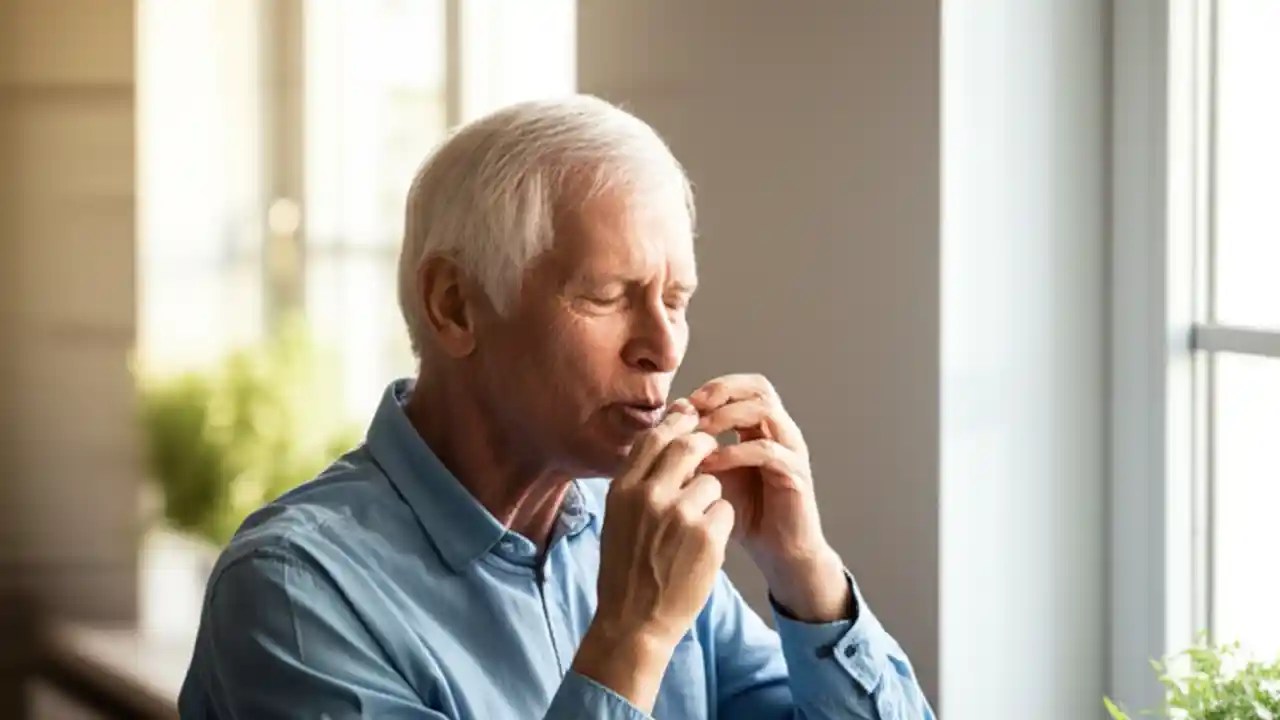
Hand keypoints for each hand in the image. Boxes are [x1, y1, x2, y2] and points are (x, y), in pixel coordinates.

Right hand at [573, 405, 734, 710]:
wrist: (634, 622)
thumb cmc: (626, 571)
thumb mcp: (618, 518)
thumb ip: (639, 482)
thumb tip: (664, 441)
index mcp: (623, 490)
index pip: (653, 437)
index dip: (676, 422)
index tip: (689, 417)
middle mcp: (649, 496)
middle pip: (689, 445)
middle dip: (705, 445)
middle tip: (712, 452)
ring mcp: (679, 514)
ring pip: (712, 481)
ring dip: (712, 497)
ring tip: (697, 526)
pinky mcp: (707, 536)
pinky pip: (726, 510)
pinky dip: (721, 524)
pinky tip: (705, 547)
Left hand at [690, 374, 849, 622]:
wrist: (777, 553)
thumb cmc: (743, 515)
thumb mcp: (711, 476)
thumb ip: (693, 451)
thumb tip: (663, 425)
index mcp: (761, 428)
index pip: (742, 386)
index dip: (712, 388)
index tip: (681, 405)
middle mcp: (780, 431)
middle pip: (758, 387)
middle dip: (722, 392)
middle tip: (692, 408)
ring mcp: (791, 449)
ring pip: (764, 410)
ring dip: (726, 418)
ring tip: (698, 436)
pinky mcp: (795, 473)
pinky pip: (767, 450)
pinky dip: (735, 452)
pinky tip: (711, 465)